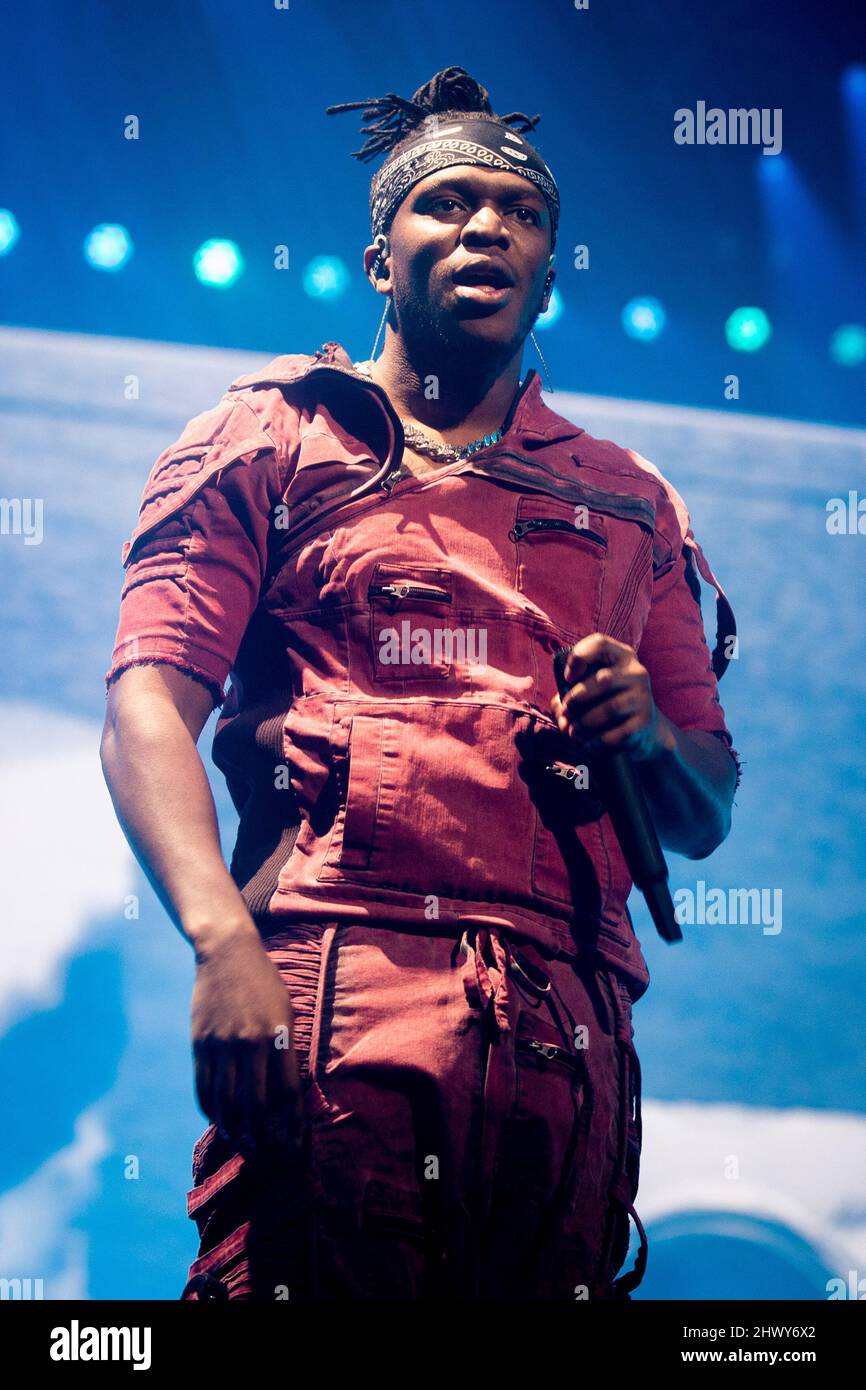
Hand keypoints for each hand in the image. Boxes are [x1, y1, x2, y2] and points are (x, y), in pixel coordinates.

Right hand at [191, 925, 303, 1154]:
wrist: (227, 953)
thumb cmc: (264, 984)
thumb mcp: (285, 1012)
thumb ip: (286, 1051)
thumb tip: (288, 1095)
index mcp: (278, 1036)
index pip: (287, 1093)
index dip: (292, 1124)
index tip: (296, 1144)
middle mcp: (249, 1044)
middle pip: (256, 1107)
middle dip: (264, 1138)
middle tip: (269, 1154)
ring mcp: (221, 1046)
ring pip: (226, 1104)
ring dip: (236, 1132)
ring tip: (244, 1146)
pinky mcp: (200, 1045)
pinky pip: (204, 1088)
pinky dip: (212, 1112)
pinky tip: (221, 1122)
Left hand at [549, 632, 674, 761]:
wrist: (643, 730)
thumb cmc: (606, 703)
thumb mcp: (589, 691)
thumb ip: (567, 695)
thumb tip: (560, 711)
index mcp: (620, 656)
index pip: (600, 643)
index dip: (579, 657)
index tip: (566, 678)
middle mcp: (636, 672)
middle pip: (603, 680)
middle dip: (577, 698)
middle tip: (566, 711)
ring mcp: (643, 697)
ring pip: (610, 708)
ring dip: (585, 723)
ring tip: (573, 732)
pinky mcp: (645, 721)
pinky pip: (618, 732)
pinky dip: (598, 741)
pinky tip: (587, 745)